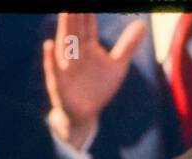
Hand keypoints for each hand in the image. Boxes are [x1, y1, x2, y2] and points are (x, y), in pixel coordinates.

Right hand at [43, 13, 145, 149]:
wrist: (85, 114)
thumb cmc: (98, 87)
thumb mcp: (117, 66)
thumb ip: (128, 45)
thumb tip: (142, 24)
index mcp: (87, 47)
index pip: (88, 25)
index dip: (89, 11)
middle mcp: (75, 53)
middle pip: (76, 31)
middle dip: (75, 15)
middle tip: (74, 1)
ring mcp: (66, 67)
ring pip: (65, 45)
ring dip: (64, 29)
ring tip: (64, 11)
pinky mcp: (59, 84)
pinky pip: (54, 70)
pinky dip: (51, 59)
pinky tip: (49, 45)